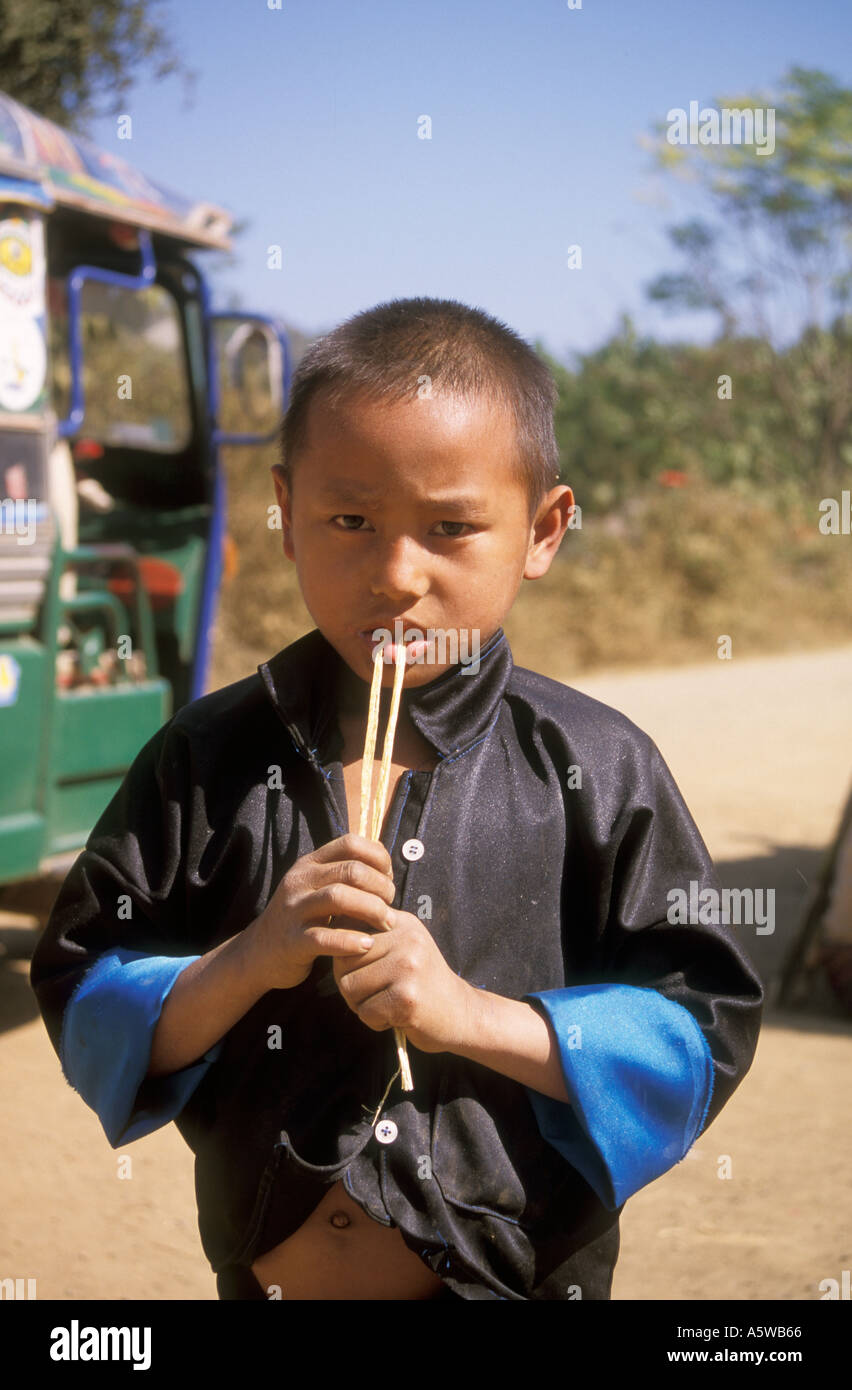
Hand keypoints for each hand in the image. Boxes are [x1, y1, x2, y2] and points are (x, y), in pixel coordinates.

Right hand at [247, 834, 395, 990]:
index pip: (350, 843)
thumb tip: (384, 861)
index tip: (388, 877)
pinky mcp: (292, 941)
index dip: (378, 857)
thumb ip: (344, 872)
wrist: (260, 951)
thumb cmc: (303, 918)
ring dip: (372, 910)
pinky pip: (324, 938)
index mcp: (310, 863)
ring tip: (386, 924)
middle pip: (351, 870)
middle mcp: (300, 881)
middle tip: (390, 906)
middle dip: (381, 887)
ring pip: (339, 897)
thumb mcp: (317, 886)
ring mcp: (293, 910)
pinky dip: (351, 941)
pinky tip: (367, 945)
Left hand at [332, 909, 474, 1053]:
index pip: (348, 927)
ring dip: (361, 1005)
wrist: (461, 1013)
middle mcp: (405, 938)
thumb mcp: (404, 945)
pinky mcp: (407, 997)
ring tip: (385, 1004)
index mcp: (401, 922)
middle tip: (374, 994)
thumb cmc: (422, 982)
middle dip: (350, 983)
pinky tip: (395, 1017)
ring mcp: (407, 966)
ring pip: (349, 987)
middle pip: (343, 960)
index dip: (345, 954)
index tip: (363, 968)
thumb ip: (374, 935)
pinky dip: (374, 1022)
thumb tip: (327, 931)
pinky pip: (365, 1011)